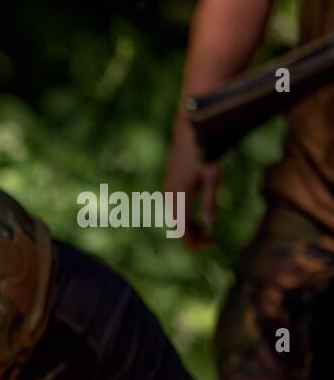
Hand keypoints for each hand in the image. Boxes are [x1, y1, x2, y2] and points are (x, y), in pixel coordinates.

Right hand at [163, 119, 219, 250]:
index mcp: (179, 196)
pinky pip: (173, 210)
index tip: (211, 246)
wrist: (189, 133)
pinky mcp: (168, 186)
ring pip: (174, 219)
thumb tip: (210, 226)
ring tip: (205, 231)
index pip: (182, 230)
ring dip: (188, 227)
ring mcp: (166, 191)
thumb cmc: (204, 153)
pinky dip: (184, 218)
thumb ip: (209, 203)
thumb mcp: (213, 178)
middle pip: (177, 227)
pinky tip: (196, 218)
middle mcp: (169, 196)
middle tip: (211, 242)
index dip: (195, 242)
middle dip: (193, 237)